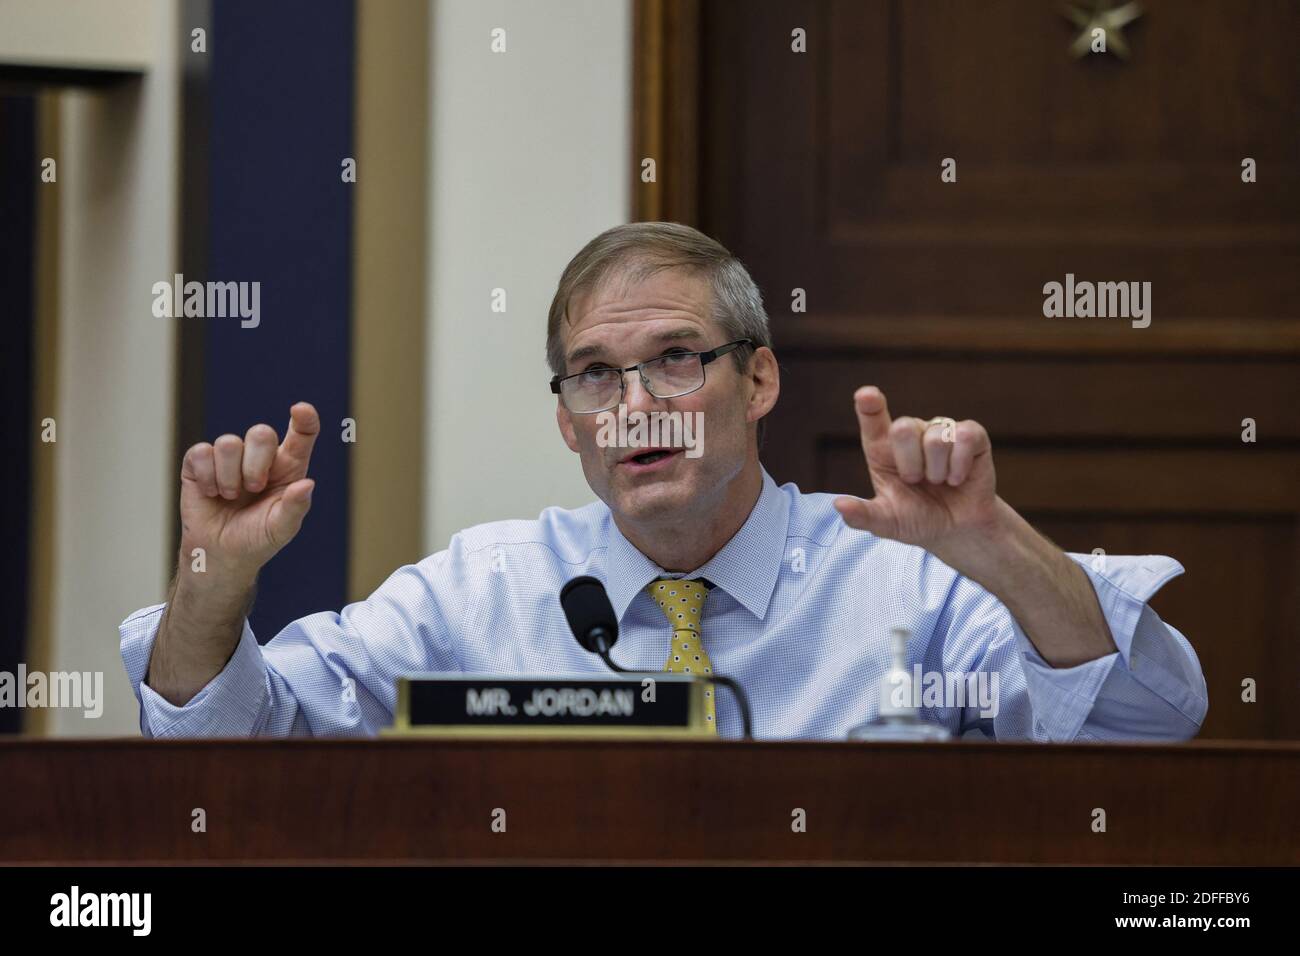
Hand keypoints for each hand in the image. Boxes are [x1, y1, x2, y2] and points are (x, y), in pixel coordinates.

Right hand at [178, 402, 319, 579]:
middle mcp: (260, 457)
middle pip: (261, 432)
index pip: (302, 434)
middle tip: (254, 489)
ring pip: (228, 443)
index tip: (301, 410)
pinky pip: (201, 452)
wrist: (220, 555)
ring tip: (231, 497)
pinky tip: (211, 494)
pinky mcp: (200, 463)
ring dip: (229, 477)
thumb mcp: (282, 529)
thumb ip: (296, 507)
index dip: (304, 419)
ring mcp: (229, 457)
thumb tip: (307, 484)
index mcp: (288, 467)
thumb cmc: (257, 539)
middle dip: (256, 464)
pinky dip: (207, 477)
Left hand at [833, 386, 998, 554]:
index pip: (873, 418)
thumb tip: (838, 505)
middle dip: (911, 465)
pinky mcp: (971, 435)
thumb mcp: (887, 523)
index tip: (866, 395)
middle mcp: (910, 433)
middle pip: (903, 428)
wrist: (957, 530)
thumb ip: (863, 516)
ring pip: (936, 438)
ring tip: (940, 482)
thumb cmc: (918, 519)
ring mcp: (940, 431)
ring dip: (937, 472)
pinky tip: (958, 479)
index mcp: (883, 449)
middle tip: (916, 482)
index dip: (870, 405)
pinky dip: (960, 465)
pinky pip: (965, 437)